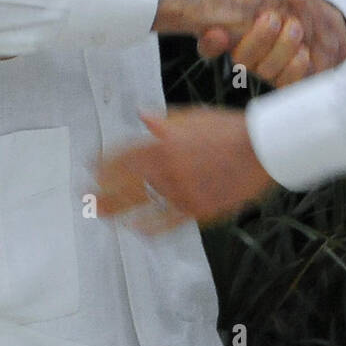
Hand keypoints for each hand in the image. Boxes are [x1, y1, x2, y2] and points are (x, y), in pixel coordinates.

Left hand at [95, 108, 275, 230]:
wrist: (261, 149)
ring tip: (101, 213)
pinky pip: (166, 222)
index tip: (89, 166)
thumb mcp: (193, 116)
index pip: (124, 154)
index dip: (103, 161)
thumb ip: (165, 122)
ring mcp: (181, 191)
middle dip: (102, 189)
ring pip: (141, 204)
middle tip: (84, 195)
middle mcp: (168, 168)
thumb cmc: (228, 128)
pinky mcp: (197, 209)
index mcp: (165, 142)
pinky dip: (149, 227)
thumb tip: (142, 117)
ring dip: (118, 209)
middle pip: (126, 182)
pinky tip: (135, 229)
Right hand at [197, 0, 345, 85]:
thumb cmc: (288, 0)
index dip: (210, 43)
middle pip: (241, 58)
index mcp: (235, 31)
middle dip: (256, 39)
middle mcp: (249, 54)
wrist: (322, 23)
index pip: (210, 43)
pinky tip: (304, 53)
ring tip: (296, 28)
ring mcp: (269, 69)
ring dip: (280, 49)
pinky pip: (288, 83)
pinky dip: (295, 68)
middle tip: (273, 19)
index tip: (217, 33)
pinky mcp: (291, 80)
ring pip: (265, 70)